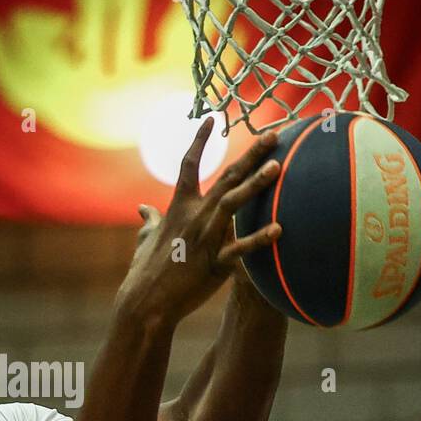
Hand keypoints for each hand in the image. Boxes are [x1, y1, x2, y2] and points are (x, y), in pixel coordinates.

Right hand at [119, 121, 280, 326]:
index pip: (188, 164)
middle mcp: (194, 216)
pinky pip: (240, 249)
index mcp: (178, 207)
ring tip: (277, 166)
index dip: (200, 141)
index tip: (212, 118)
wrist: (145, 302)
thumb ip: (148, 220)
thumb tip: (142, 208)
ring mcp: (205, 238)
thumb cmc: (144, 271)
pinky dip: (258, 239)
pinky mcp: (214, 263)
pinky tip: (279, 228)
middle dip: (251, 155)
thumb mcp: (145, 239)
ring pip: (233, 204)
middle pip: (225, 177)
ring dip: (256, 184)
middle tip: (274, 135)